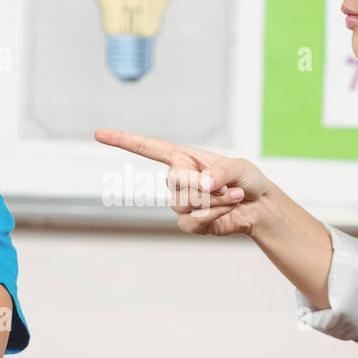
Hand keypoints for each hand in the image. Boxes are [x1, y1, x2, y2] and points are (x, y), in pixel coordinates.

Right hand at [94, 128, 272, 236]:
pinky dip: (215, 215)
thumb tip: (202, 184)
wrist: (258, 207)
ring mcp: (180, 203)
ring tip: (234, 197)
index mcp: (183, 158)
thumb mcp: (239, 167)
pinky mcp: (189, 224)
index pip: (147, 148)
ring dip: (215, 201)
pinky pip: (192, 222)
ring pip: (185, 203)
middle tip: (226, 186)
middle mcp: (177, 179)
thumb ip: (221, 172)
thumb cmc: (247, 180)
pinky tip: (228, 210)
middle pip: (173, 181)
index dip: (123, 141)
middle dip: (203, 185)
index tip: (99, 134)